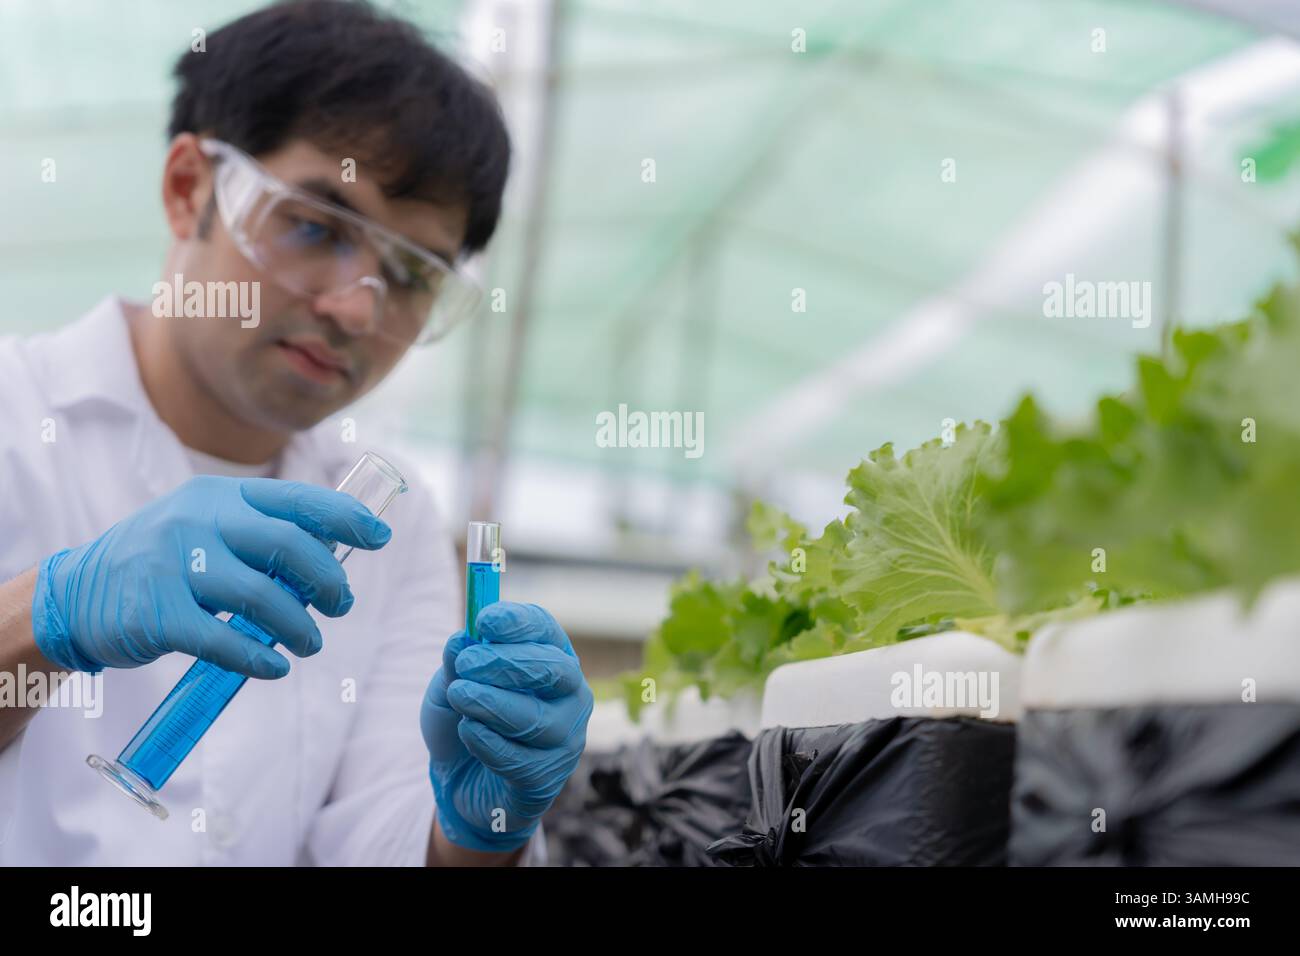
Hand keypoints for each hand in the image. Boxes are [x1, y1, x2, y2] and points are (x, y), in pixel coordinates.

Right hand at [31, 476, 390, 677]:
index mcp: (220, 496)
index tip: (380, 537)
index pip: (297, 500)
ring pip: (260, 596)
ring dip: (299, 626)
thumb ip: (262, 535)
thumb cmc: (164, 561)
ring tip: (312, 643)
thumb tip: (333, 556)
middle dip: (329, 579)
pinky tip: (274, 666)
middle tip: (343, 604)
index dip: (345, 519)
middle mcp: (197, 521)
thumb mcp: (207, 527)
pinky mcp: (155, 614)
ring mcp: (172, 566)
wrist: (76, 593)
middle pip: (288, 545)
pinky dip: (258, 657)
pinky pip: (222, 639)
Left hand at [421, 602, 592, 852]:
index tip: (484, 620)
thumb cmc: (463, 720)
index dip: (519, 623)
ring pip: (537, 718)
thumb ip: (454, 667)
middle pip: (555, 670)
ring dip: (491, 703)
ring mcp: (564, 738)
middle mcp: (569, 695)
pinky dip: (488, 742)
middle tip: (466, 664)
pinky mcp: (547, 778)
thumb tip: (460, 640)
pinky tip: (468, 731)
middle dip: (508, 663)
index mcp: (550, 658)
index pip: (546, 631)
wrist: (457, 781)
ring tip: (459, 696)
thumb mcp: (448, 688)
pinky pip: (521, 759)